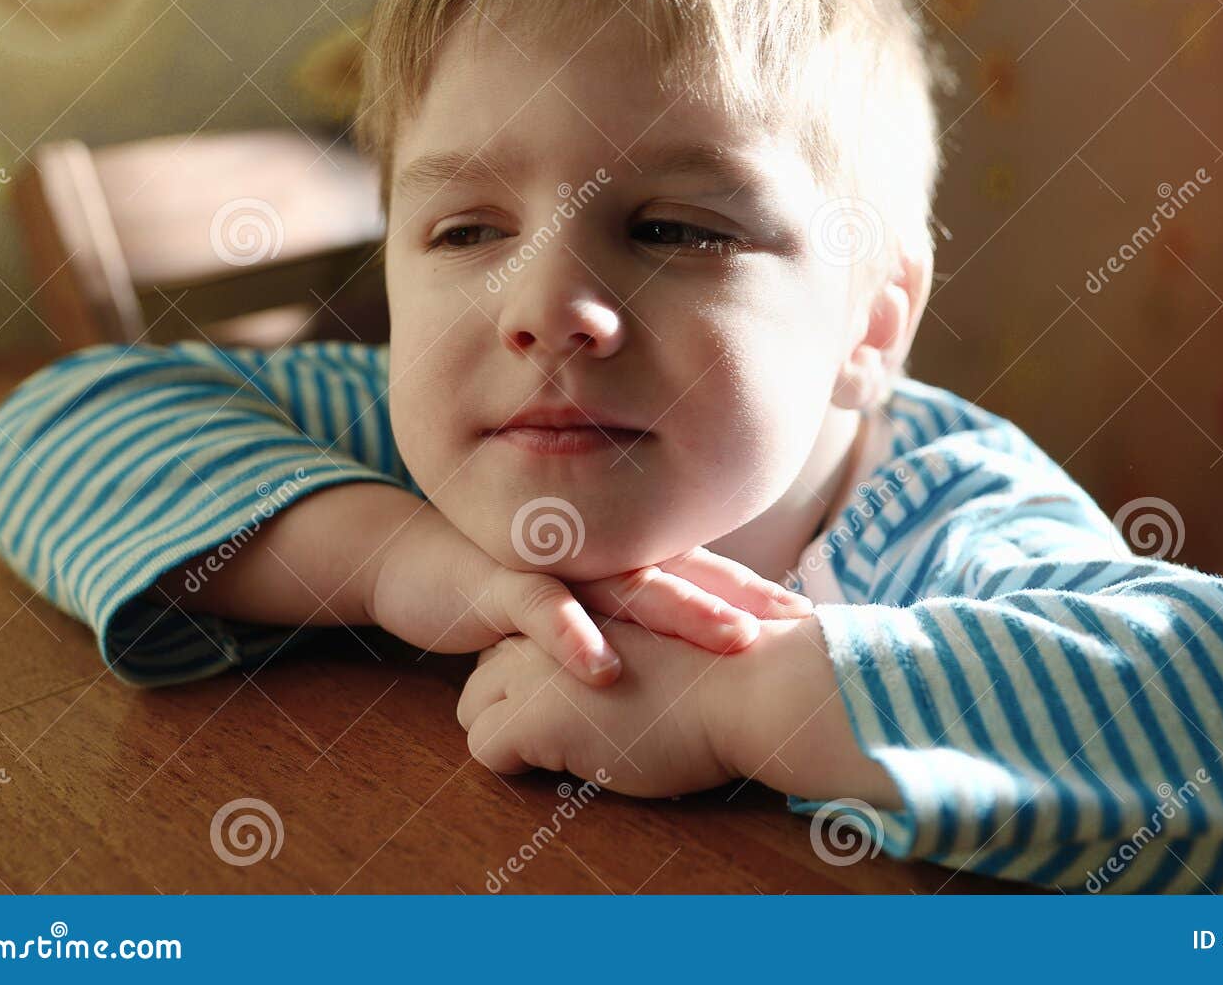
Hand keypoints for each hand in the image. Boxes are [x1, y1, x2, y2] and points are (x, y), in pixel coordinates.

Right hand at [370, 509, 811, 686]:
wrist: (413, 561)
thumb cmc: (503, 589)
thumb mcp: (573, 602)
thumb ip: (623, 612)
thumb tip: (686, 643)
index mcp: (617, 556)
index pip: (697, 572)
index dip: (752, 592)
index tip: (810, 617)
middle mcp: (596, 553)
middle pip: (680, 574)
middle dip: (741, 599)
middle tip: (796, 623)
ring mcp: (553, 563)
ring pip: (626, 587)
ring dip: (681, 613)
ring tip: (733, 639)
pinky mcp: (500, 584)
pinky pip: (541, 610)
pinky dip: (572, 638)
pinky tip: (604, 668)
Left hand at [458, 614, 904, 807]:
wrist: (749, 684)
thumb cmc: (734, 660)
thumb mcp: (679, 617)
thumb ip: (644, 620)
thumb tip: (647, 646)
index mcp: (579, 591)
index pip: (527, 624)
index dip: (543, 662)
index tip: (574, 687)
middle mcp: (546, 620)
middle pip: (489, 662)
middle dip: (514, 695)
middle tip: (567, 721)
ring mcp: (532, 665)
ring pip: (474, 705)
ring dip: (508, 728)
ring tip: (563, 747)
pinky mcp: (529, 715)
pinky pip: (485, 749)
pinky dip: (513, 764)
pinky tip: (564, 765)